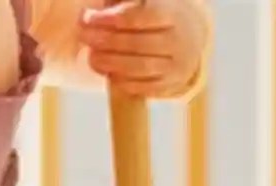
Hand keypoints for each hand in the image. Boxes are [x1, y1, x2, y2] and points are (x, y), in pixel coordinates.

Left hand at [80, 0, 207, 97]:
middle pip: (137, 43)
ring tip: (92, 56)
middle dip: (105, 41)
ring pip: (140, 67)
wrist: (190, 42)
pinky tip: (108, 72)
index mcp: (173, 13)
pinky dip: (122, 81)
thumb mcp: (148, 3)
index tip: (90, 18)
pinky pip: (143, 87)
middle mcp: (179, 40)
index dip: (112, 18)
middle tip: (84, 36)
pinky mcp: (170, 85)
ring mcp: (176, 66)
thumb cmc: (159, 18)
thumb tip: (97, 9)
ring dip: (110, 62)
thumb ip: (123, 3)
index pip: (140, 16)